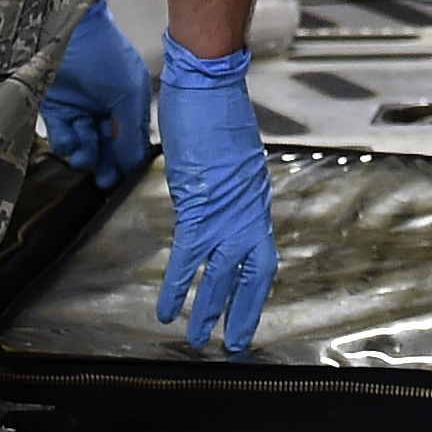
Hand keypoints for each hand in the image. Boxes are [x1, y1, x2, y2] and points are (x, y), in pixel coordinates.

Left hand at [39, 1, 150, 187]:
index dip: (127, 161)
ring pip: (85, 146)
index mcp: (129, 104)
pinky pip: (63, 137)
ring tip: (86, 152)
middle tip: (104, 178)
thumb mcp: (128, 94)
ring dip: (86, 153)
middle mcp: (106, 110)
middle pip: (107, 148)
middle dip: (106, 163)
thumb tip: (130, 163)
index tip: (122, 178)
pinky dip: (67, 143)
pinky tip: (71, 138)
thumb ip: (130, 131)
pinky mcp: (56, 110)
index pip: (131, 141)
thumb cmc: (105, 54)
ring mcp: (80, 110)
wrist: (65, 31)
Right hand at [154, 38, 277, 353]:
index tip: (250, 311)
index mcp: (255, 199)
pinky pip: (189, 257)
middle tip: (236, 345)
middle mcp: (248, 211)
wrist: (210, 86)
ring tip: (201, 341)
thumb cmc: (217, 110)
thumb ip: (227, 183)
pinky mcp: (199, 208)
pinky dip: (179, 286)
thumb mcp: (230, 156)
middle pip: (252, 274)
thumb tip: (214, 197)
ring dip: (210, 311)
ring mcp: (226, 211)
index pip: (263, 254)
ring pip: (222, 274)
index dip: (256, 287)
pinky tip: (168, 311)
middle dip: (243, 311)